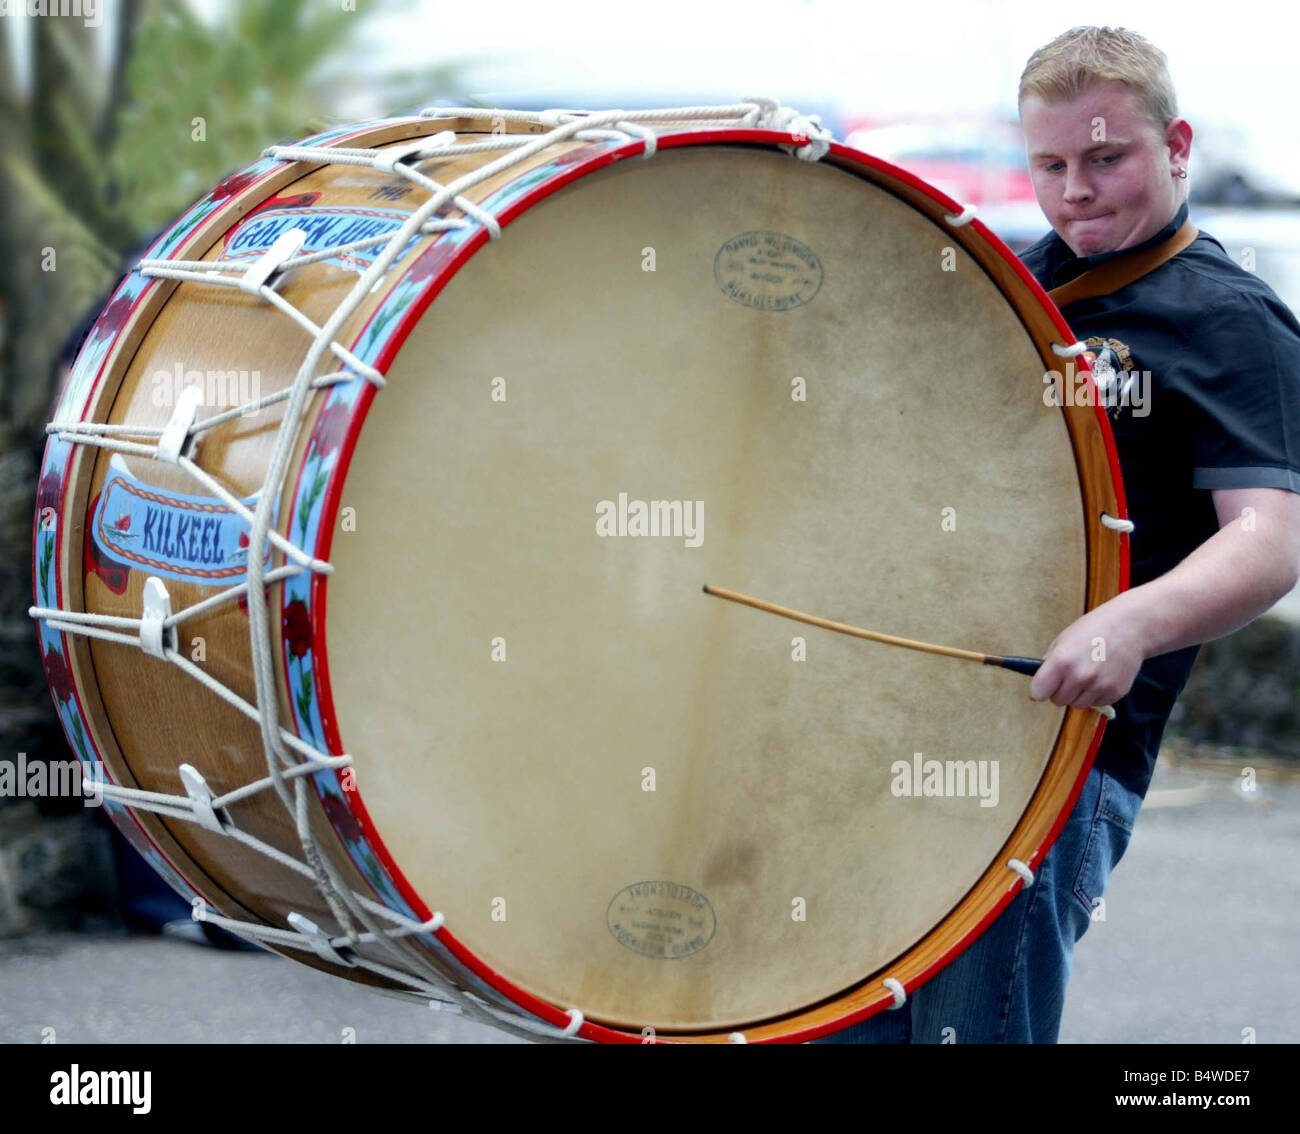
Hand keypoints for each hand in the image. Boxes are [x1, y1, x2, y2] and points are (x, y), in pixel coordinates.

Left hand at [1027, 595, 1146, 710]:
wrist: (1131, 627)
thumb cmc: (1094, 629)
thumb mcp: (1064, 639)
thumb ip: (1049, 662)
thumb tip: (1040, 682)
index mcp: (1061, 662)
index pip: (1038, 693)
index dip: (1039, 690)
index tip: (1042, 687)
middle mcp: (1080, 677)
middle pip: (1058, 701)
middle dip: (1059, 691)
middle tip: (1069, 676)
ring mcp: (1099, 686)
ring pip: (1077, 704)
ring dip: (1078, 694)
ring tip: (1087, 674)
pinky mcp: (1115, 693)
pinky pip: (1096, 703)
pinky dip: (1096, 694)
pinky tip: (1101, 676)